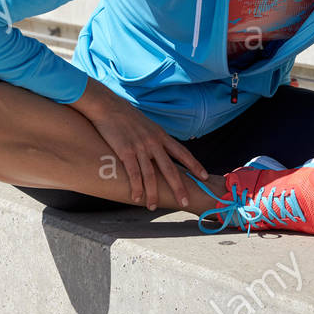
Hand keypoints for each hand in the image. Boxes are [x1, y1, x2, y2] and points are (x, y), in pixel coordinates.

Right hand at [72, 79, 209, 209]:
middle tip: (185, 202)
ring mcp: (140, 147)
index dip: (195, 165)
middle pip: (170, 169)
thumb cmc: (125, 115)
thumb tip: (160, 149)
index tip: (205, 177)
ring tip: (153, 207)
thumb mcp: (147, 124)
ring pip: (151, 175)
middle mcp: (154, 142)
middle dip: (178, 187)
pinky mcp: (126, 151)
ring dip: (153, 193)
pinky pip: (133, 174)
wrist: (108, 106)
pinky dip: (136, 187)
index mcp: (161, 135)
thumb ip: (155, 138)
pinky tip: (137, 198)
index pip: (182, 152)